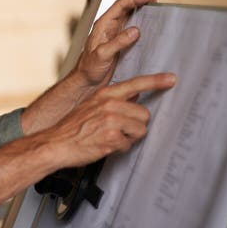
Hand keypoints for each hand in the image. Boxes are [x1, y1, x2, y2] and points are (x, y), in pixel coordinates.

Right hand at [45, 72, 175, 167]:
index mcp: (104, 94)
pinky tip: (104, 146)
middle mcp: (109, 104)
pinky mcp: (111, 137)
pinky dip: (119, 149)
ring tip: (109, 138)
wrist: (55, 144)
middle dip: (135, 125)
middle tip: (117, 131)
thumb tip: (136, 94)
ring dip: (128, 138)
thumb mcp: (90, 106)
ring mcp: (111, 120)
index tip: (172, 79)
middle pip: (143, 114)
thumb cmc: (71, 128)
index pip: (135, 84)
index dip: (155, 81)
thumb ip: (113, 100)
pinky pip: (128, 145)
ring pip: (140, 130)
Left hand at [74, 0, 155, 88]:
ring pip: (128, 15)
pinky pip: (131, 27)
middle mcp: (108, 27)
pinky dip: (141, 22)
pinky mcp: (119, 42)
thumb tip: (134, 31)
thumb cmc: (88, 67)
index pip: (119, 5)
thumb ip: (118, 42)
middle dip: (139, 0)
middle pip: (125, 6)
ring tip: (153, 8)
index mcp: (102, 25)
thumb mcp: (103, 54)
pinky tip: (149, 25)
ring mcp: (114, 34)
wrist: (86, 80)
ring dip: (140, 9)